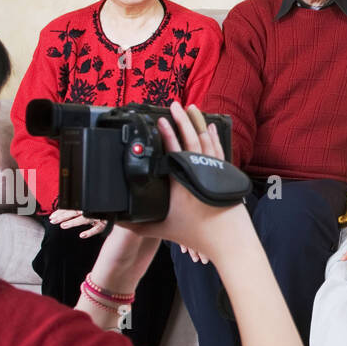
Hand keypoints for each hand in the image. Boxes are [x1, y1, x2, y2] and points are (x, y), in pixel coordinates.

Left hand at [49, 207, 107, 238]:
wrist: (121, 213)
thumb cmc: (106, 211)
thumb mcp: (92, 208)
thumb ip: (81, 209)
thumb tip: (66, 212)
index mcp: (87, 205)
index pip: (71, 208)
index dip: (61, 211)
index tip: (52, 216)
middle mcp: (91, 210)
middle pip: (74, 212)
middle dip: (63, 216)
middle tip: (53, 220)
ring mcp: (98, 218)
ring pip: (84, 219)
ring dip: (73, 222)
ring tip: (63, 225)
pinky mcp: (105, 225)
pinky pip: (97, 229)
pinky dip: (89, 232)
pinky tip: (82, 235)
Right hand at [120, 101, 238, 260]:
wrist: (229, 241)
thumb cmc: (196, 235)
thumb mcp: (163, 230)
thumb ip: (139, 225)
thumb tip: (117, 221)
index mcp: (184, 181)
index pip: (173, 150)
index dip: (165, 133)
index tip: (159, 120)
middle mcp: (202, 172)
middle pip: (192, 139)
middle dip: (182, 119)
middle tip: (174, 105)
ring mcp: (216, 171)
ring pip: (207, 141)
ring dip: (198, 123)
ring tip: (191, 108)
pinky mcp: (225, 175)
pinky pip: (219, 150)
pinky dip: (214, 136)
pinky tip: (210, 127)